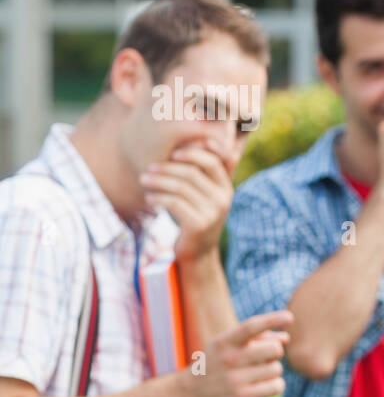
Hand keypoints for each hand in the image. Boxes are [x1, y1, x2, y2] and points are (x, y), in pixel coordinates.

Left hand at [140, 143, 233, 262]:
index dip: (192, 153)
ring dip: (157, 181)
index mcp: (227, 188)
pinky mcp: (198, 225)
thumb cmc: (197, 218)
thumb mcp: (207, 196)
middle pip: (191, 173)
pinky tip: (149, 198)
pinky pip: (173, 203)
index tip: (173, 153)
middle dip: (166, 168)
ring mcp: (212, 213)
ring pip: (180, 187)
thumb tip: (202, 143)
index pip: (213, 161)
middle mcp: (223, 199)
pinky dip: (157, 198)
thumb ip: (205, 175)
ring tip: (143, 180)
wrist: (198, 253)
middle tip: (149, 168)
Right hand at [181, 310, 292, 396]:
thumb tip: (286, 337)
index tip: (289, 317)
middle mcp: (229, 359)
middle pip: (274, 349)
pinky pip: (276, 387)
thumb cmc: (217, 364)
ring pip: (277, 369)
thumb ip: (258, 338)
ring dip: (273, 371)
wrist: (189, 395)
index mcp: (225, 342)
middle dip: (275, 352)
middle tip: (264, 358)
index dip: (272, 320)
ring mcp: (234, 380)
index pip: (251, 326)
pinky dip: (276, 385)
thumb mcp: (229, 345)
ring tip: (258, 374)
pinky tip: (264, 386)